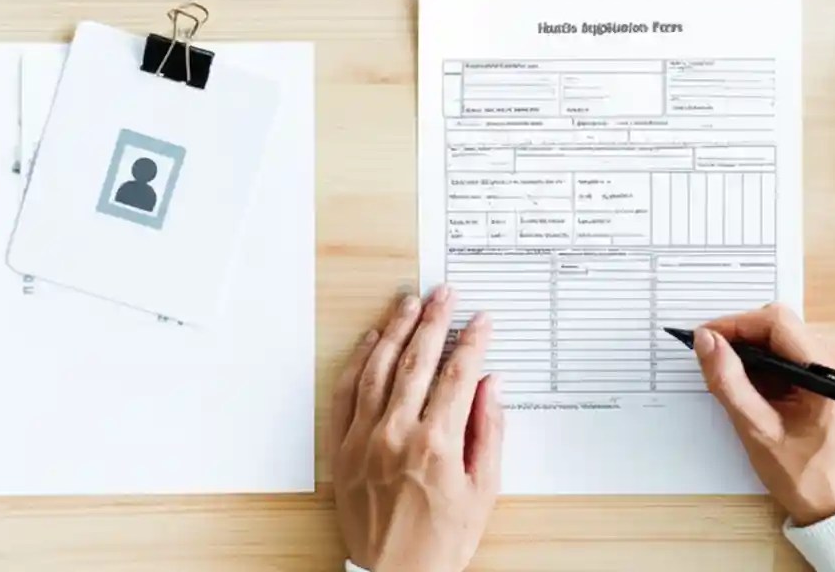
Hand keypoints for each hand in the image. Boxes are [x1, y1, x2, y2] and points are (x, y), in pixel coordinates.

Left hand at [329, 286, 503, 571]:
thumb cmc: (441, 541)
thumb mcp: (483, 490)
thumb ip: (489, 432)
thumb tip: (492, 386)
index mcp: (437, 444)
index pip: (458, 375)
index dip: (472, 342)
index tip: (481, 321)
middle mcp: (397, 434)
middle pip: (417, 361)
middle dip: (433, 320)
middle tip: (444, 293)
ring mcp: (365, 439)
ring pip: (378, 368)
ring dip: (394, 329)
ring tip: (408, 303)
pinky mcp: (343, 448)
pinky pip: (346, 393)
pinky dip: (358, 362)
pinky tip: (370, 340)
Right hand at [695, 304, 834, 526]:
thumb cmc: (807, 479)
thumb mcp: (758, 432)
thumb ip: (729, 382)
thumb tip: (708, 342)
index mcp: (833, 377)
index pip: (778, 324)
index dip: (736, 324)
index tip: (708, 337)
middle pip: (784, 328)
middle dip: (744, 340)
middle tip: (716, 362)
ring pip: (788, 339)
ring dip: (757, 355)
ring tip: (740, 385)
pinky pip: (798, 354)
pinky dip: (772, 366)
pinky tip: (761, 391)